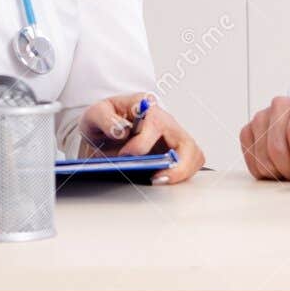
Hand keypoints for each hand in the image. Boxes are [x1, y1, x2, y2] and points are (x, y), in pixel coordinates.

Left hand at [78, 93, 204, 184]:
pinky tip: (162, 182)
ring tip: (158, 182)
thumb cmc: (106, 119)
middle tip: (155, 178)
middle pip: (185, 142)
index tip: (126, 154)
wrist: (105, 131)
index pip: (155, 122)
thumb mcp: (95, 113)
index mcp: (147, 107)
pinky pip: (189, 166)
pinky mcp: (175, 154)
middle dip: (175, 164)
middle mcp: (165, 122)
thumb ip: (105, 118)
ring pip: (193, 156)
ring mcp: (173, 138)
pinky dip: (181, 177)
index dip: (142, 142)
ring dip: (181, 172)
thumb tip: (121, 129)